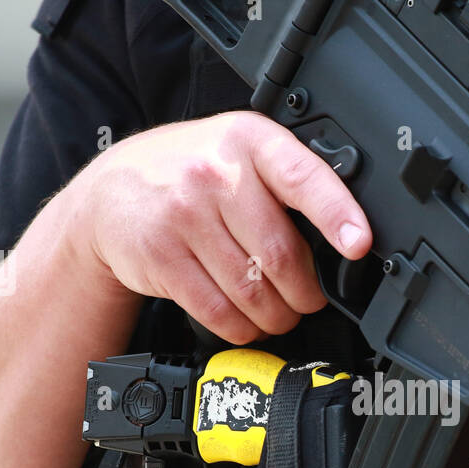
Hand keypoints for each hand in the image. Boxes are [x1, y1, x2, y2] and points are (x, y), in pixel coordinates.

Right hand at [70, 111, 371, 342]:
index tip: (359, 244)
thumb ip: (285, 180)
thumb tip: (345, 235)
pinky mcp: (161, 256)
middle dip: (305, 292)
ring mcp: (183, 215)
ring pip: (252, 289)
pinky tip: (247, 321)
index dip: (337, 214)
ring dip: (276, 316)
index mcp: (248, 140)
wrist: (109, 192)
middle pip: (280, 253)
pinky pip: (217, 310)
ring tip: (280, 315)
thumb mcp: (238, 152)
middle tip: (309, 300)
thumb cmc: (188, 174)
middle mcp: (214, 174)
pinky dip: (241, 327)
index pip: (302, 177)